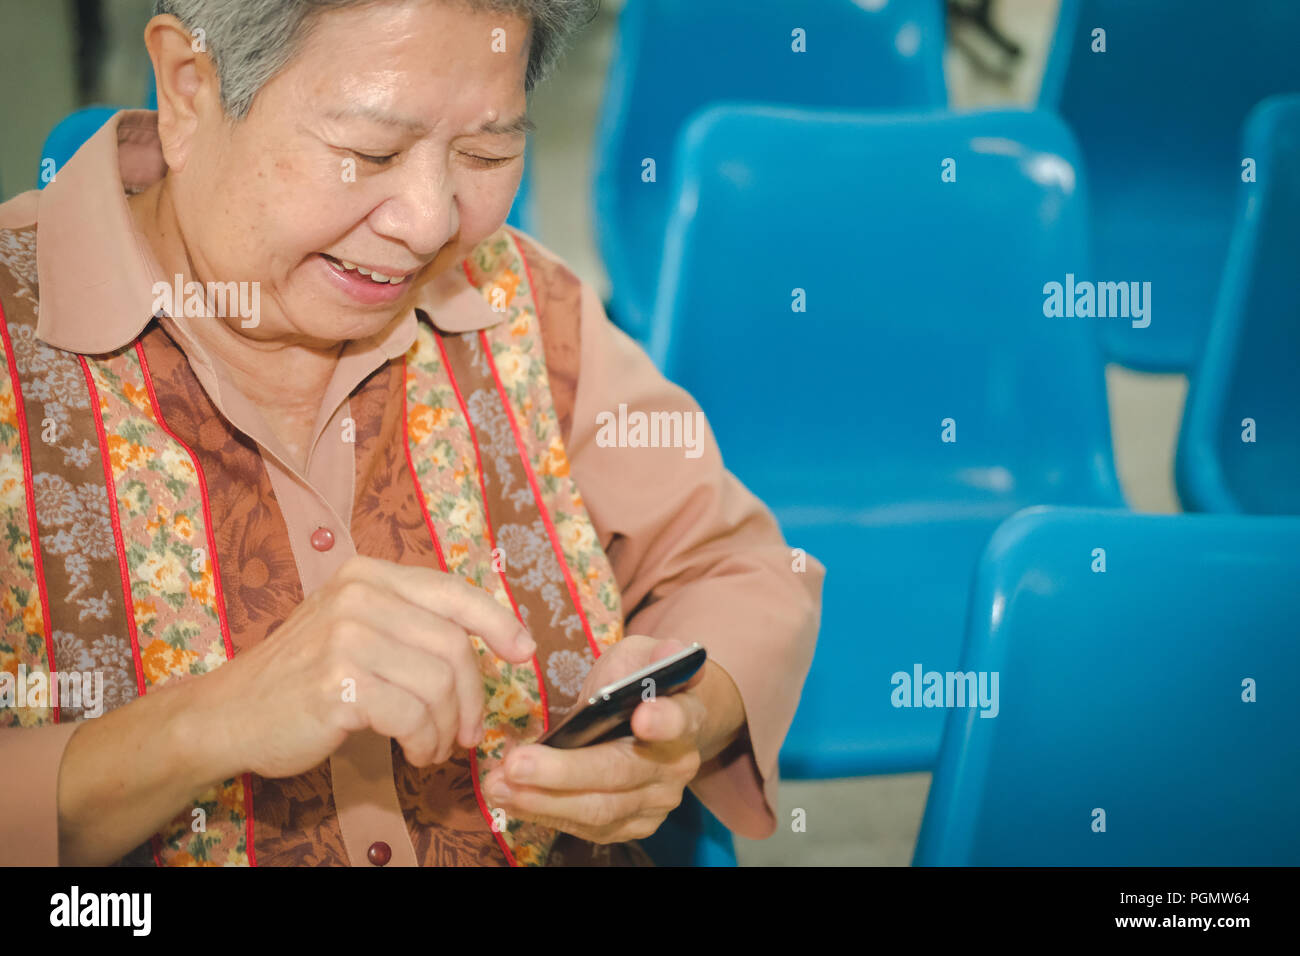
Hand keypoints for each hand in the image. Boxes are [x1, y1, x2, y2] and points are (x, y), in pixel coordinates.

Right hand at [196, 555, 535, 779]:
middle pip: (454, 647)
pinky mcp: (339, 682)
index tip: (524, 651)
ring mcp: (346, 636)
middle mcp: (359, 596)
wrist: (226, 714)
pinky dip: (426, 742)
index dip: (498, 622)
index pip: (453, 592)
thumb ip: (410, 623)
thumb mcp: (354, 628)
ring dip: (447, 728)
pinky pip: (414, 716)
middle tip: (469, 732)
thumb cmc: (300, 677)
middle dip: (473, 698)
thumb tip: (490, 641)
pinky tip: (415, 753)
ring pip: (439, 684)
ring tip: (434, 747)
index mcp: (368, 575)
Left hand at [482, 636, 712, 843]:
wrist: (649, 722)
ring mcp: (655, 803)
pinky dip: (543, 812)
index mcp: (687, 717)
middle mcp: (678, 766)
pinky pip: (584, 827)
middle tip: (516, 763)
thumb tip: (671, 649)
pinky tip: (509, 796)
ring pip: (598, 810)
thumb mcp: (638, 655)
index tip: (641, 717)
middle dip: (565, 772)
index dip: (663, 721)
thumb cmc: (636, 683)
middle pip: (621, 773)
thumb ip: (650, 654)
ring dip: (541, 798)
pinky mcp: (628, 826)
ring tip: (497, 783)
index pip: (680, 720)